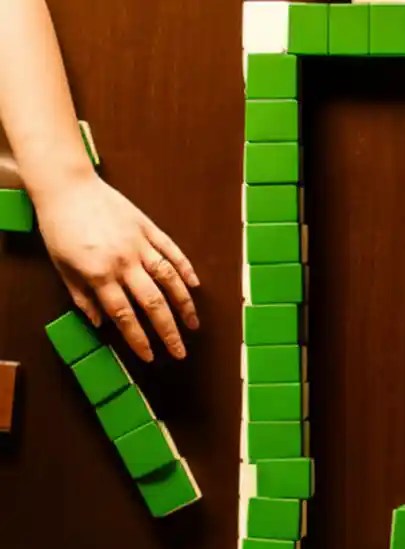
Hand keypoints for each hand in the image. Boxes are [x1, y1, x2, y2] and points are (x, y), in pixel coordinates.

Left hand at [35, 174, 198, 360]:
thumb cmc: (59, 228)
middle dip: (168, 331)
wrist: (67, 187)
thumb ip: (82, 296)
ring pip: (169, 279)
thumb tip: (100, 323)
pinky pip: (172, 251)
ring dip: (184, 304)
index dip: (139, 339)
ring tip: (194, 324)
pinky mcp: (149, 228)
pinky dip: (186, 269)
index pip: (124, 315)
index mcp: (99, 274)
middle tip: (181, 351)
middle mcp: (124, 262)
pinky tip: (195, 286)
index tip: (150, 356)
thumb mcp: (61, 267)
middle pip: (152, 303)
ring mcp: (140, 244)